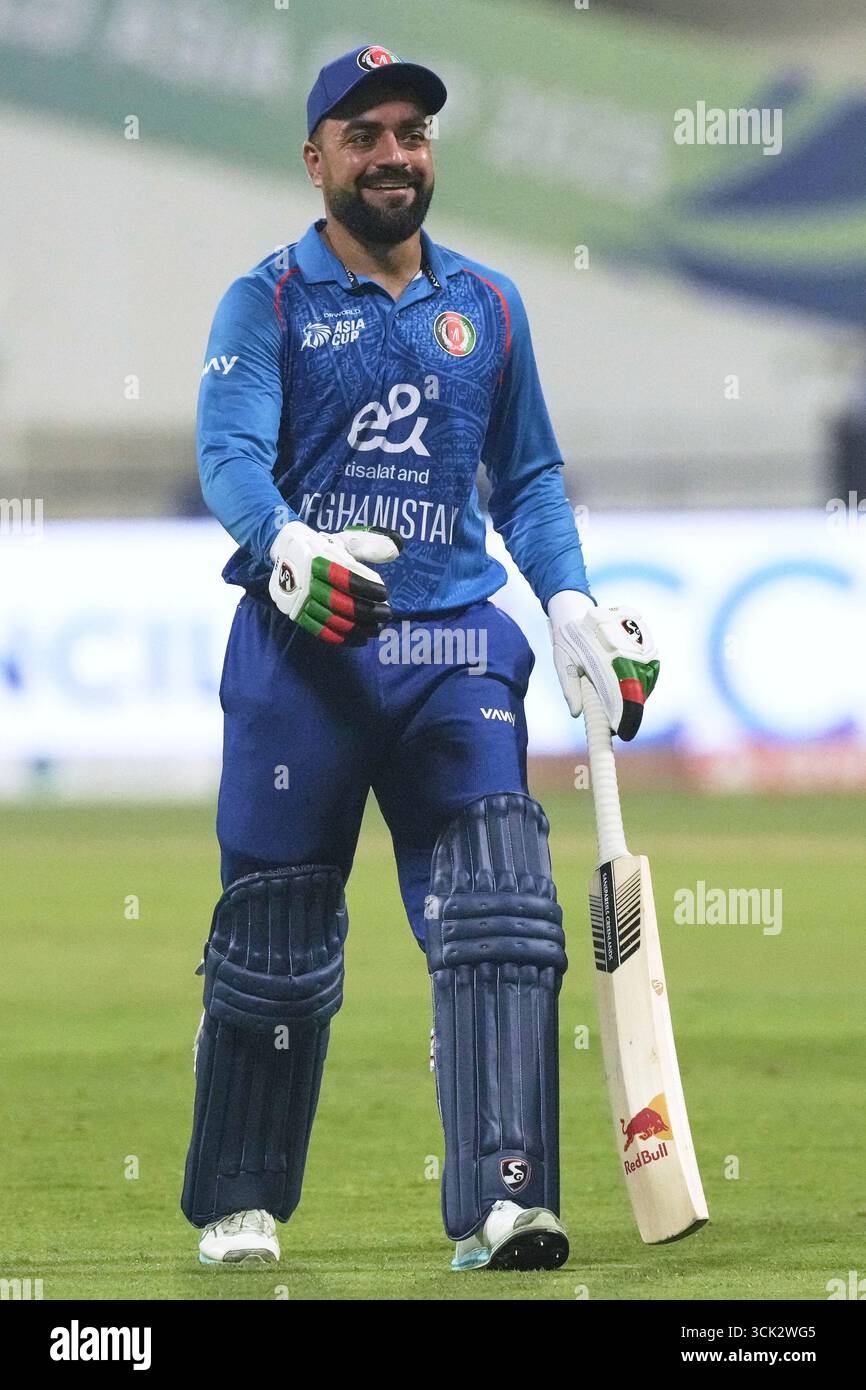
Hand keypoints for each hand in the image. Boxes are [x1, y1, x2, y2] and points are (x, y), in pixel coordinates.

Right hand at [268, 521, 401, 644]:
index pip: (344, 578)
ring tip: (376, 628)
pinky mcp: (295, 614)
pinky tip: (360, 639)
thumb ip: (369, 545)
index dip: (367, 588)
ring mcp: (298, 600)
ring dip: (358, 628)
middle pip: (340, 603)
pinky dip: (342, 638)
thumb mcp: (343, 540)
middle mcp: (304, 580)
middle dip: (368, 612)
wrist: (283, 549)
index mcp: (316, 558)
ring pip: (332, 620)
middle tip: (387, 615)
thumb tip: (395, 550)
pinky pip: (321, 631)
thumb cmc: (321, 546)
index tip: (385, 594)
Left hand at [547, 590, 658, 740]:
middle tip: (624, 722)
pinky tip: (636, 686)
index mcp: (600, 658)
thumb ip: (570, 687)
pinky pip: (650, 659)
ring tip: (630, 705)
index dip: (622, 713)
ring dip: (641, 690)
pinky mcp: (640, 634)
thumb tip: (577, 713)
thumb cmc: (567, 638)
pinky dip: (645, 675)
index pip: (618, 692)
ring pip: (647, 672)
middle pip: (637, 684)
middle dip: (633, 705)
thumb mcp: (562, 663)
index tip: (621, 729)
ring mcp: (633, 638)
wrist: (574, 607)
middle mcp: (621, 648)